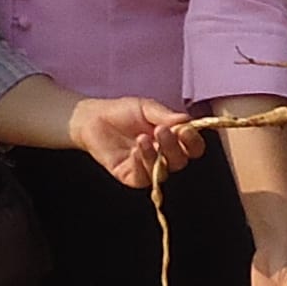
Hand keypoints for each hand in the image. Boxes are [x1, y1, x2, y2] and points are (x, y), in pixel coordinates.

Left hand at [70, 93, 201, 184]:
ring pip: (162, 172)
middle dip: (173, 147)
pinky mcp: (130, 176)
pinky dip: (140, 164)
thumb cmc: (123, 112)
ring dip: (154, 156)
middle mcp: (164, 157)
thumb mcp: (146, 107)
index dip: (193, 142)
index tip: (186, 130)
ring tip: (142, 138)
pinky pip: (142, 178)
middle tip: (161, 130)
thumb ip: (165, 115)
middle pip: (180, 162)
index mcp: (173, 140)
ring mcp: (147, 168)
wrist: (93, 119)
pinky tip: (134, 150)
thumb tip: (186, 120)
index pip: (193, 148)